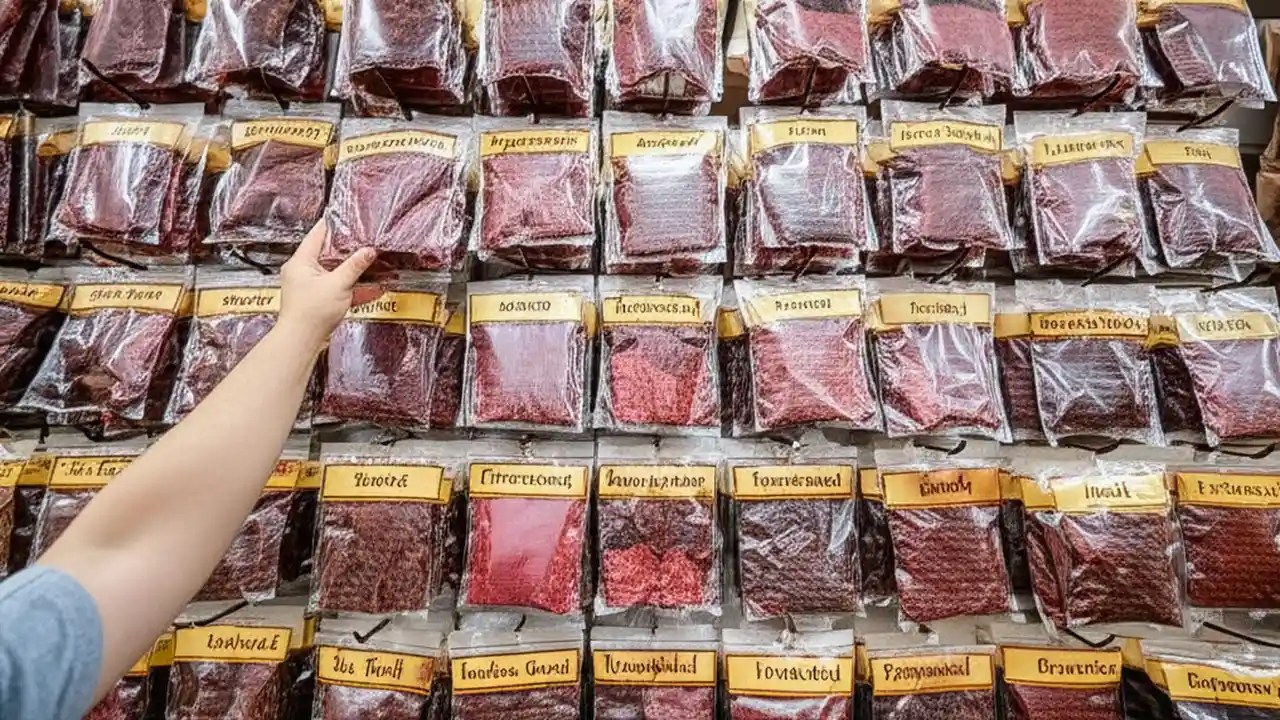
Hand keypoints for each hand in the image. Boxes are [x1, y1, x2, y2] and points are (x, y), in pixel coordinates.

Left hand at [277, 221, 377, 349]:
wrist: (300, 340)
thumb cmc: (312, 313)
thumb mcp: (339, 285)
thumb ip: (355, 266)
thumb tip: (369, 250)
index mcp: (301, 261)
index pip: (318, 233)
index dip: (333, 224)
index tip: (347, 217)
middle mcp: (300, 269)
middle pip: (324, 250)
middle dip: (344, 246)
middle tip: (362, 237)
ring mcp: (305, 283)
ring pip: (329, 267)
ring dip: (346, 264)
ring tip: (364, 258)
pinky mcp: (312, 297)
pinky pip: (330, 283)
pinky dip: (344, 281)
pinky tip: (360, 282)